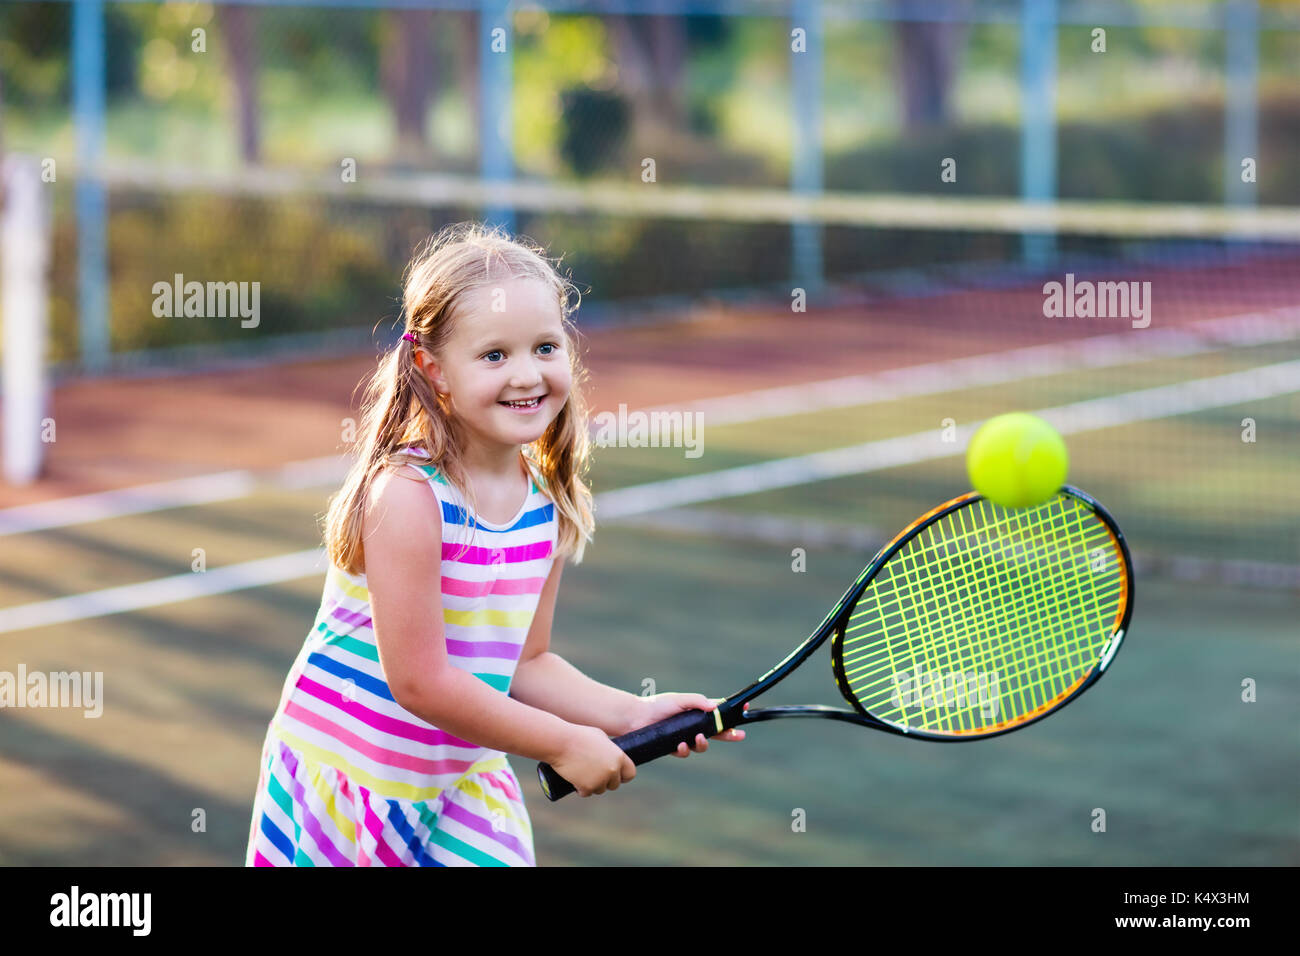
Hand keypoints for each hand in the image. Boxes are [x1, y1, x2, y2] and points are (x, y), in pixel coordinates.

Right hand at [549, 725, 636, 797]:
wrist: (561, 742)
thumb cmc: (578, 736)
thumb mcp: (600, 737)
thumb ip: (609, 749)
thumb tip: (612, 756)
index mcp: (618, 756)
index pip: (630, 773)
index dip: (623, 776)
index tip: (616, 776)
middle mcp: (613, 769)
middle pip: (614, 785)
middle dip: (605, 781)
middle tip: (593, 774)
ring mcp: (601, 780)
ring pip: (600, 790)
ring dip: (592, 785)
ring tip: (582, 773)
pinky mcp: (587, 787)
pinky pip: (586, 793)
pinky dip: (581, 789)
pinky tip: (575, 780)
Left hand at [625, 693, 747, 757]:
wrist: (635, 719)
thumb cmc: (657, 705)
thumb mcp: (679, 699)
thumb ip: (696, 701)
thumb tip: (714, 706)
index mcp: (696, 711)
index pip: (718, 713)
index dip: (732, 714)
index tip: (745, 710)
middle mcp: (692, 725)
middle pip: (716, 732)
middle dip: (729, 734)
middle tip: (739, 735)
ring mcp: (684, 737)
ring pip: (702, 745)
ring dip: (704, 743)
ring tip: (699, 739)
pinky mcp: (674, 748)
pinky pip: (686, 752)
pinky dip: (686, 749)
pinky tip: (682, 745)